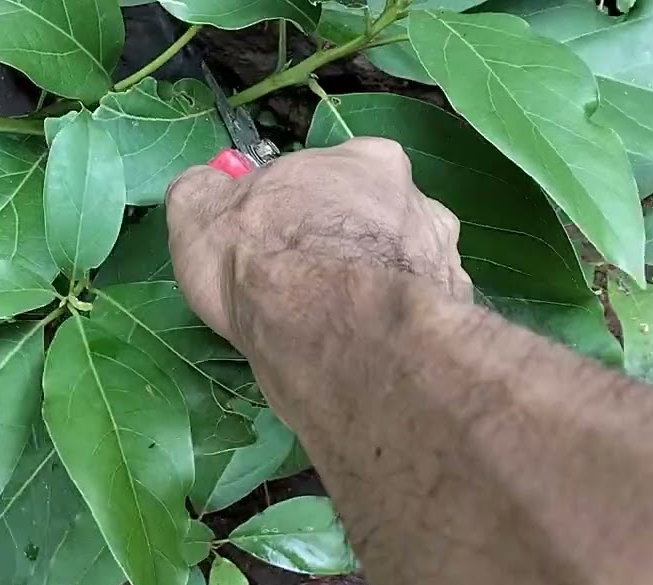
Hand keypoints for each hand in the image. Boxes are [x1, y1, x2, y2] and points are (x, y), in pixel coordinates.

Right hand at [165, 138, 468, 346]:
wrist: (326, 329)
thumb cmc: (264, 256)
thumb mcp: (200, 209)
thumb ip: (206, 191)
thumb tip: (206, 187)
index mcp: (368, 161)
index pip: (334, 178)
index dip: (300, 212)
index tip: (276, 246)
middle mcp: (419, 202)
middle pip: (378, 224)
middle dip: (349, 251)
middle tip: (310, 291)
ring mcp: (445, 260)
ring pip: (405, 274)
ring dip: (376, 293)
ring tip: (337, 331)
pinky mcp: (452, 318)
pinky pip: (416, 322)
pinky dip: (393, 334)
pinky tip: (364, 355)